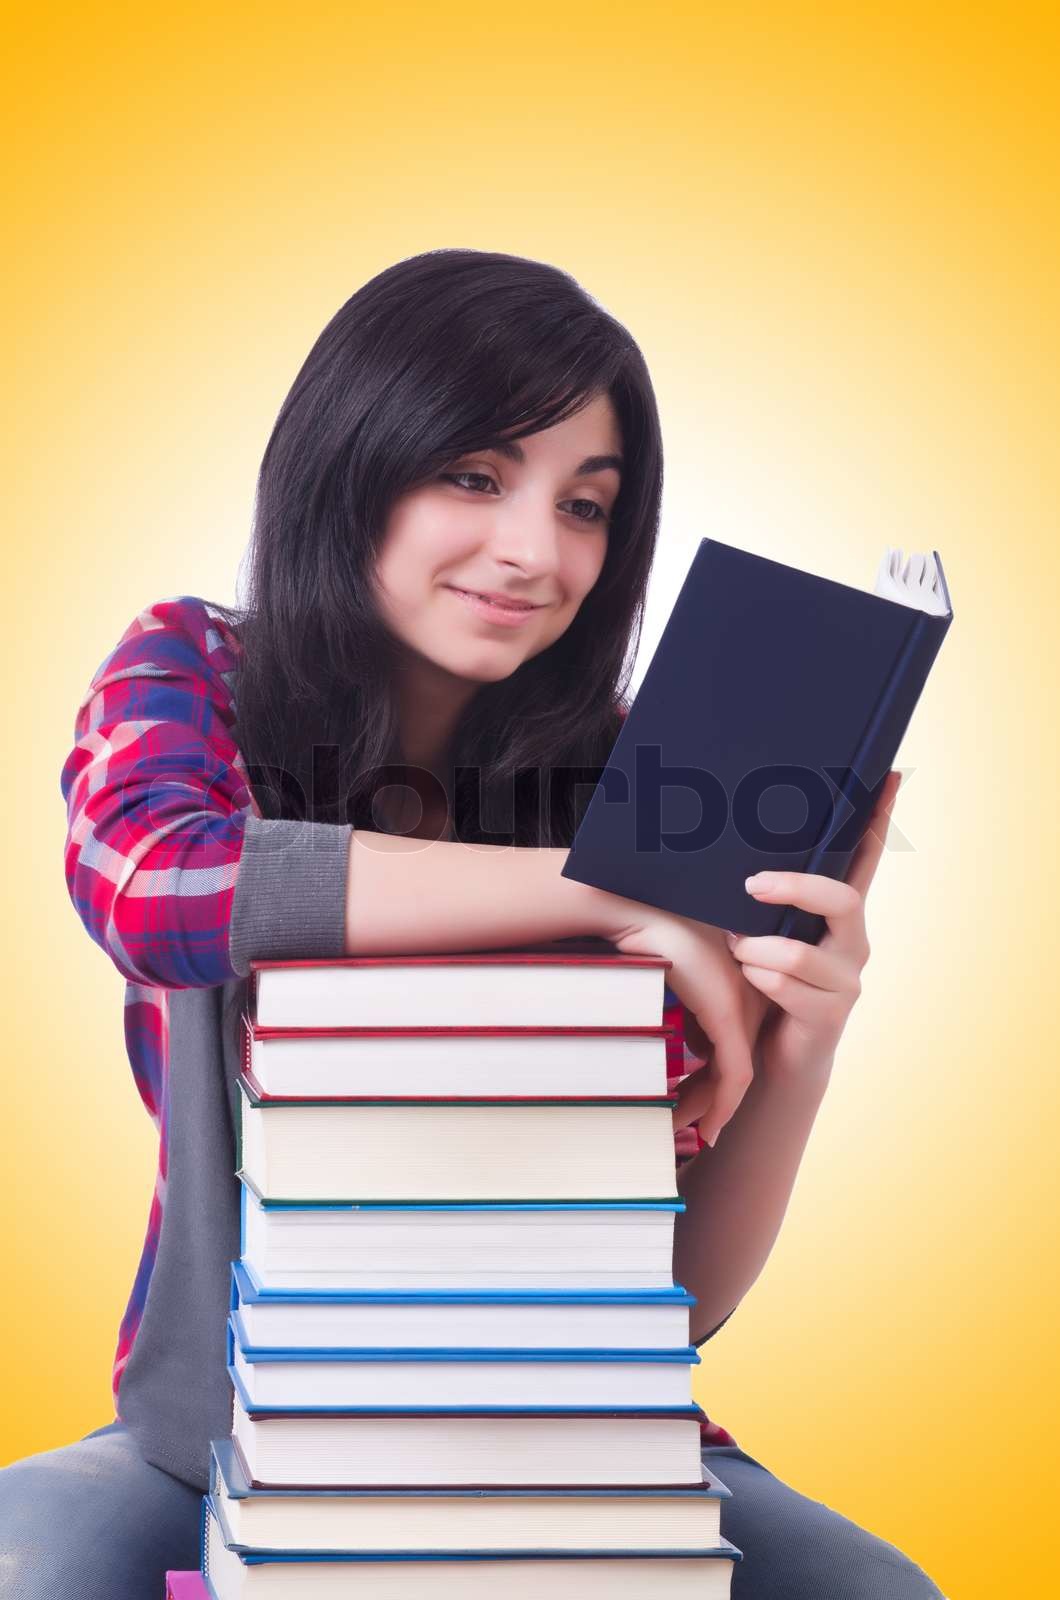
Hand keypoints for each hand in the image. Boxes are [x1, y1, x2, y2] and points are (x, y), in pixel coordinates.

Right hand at [604, 904, 756, 1149]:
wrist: (644, 914)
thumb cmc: (647, 938)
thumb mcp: (667, 978)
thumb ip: (681, 1007)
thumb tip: (679, 1039)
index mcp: (730, 987)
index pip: (729, 1044)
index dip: (712, 1080)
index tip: (693, 1107)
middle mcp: (742, 999)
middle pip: (732, 1065)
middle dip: (707, 1100)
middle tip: (684, 1125)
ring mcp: (739, 1009)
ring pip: (734, 1076)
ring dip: (710, 1107)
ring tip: (683, 1128)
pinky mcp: (730, 1018)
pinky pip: (734, 1075)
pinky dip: (722, 1104)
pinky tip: (708, 1127)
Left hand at [675, 770, 901, 1139]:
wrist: (774, 1059)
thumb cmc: (761, 984)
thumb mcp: (762, 931)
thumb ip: (760, 899)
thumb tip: (725, 851)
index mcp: (838, 914)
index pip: (865, 858)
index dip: (877, 818)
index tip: (891, 775)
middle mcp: (853, 942)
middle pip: (844, 899)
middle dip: (795, 888)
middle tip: (751, 884)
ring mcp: (846, 980)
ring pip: (800, 953)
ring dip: (755, 950)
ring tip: (735, 952)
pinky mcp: (830, 1015)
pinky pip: (787, 987)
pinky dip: (757, 979)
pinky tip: (746, 981)